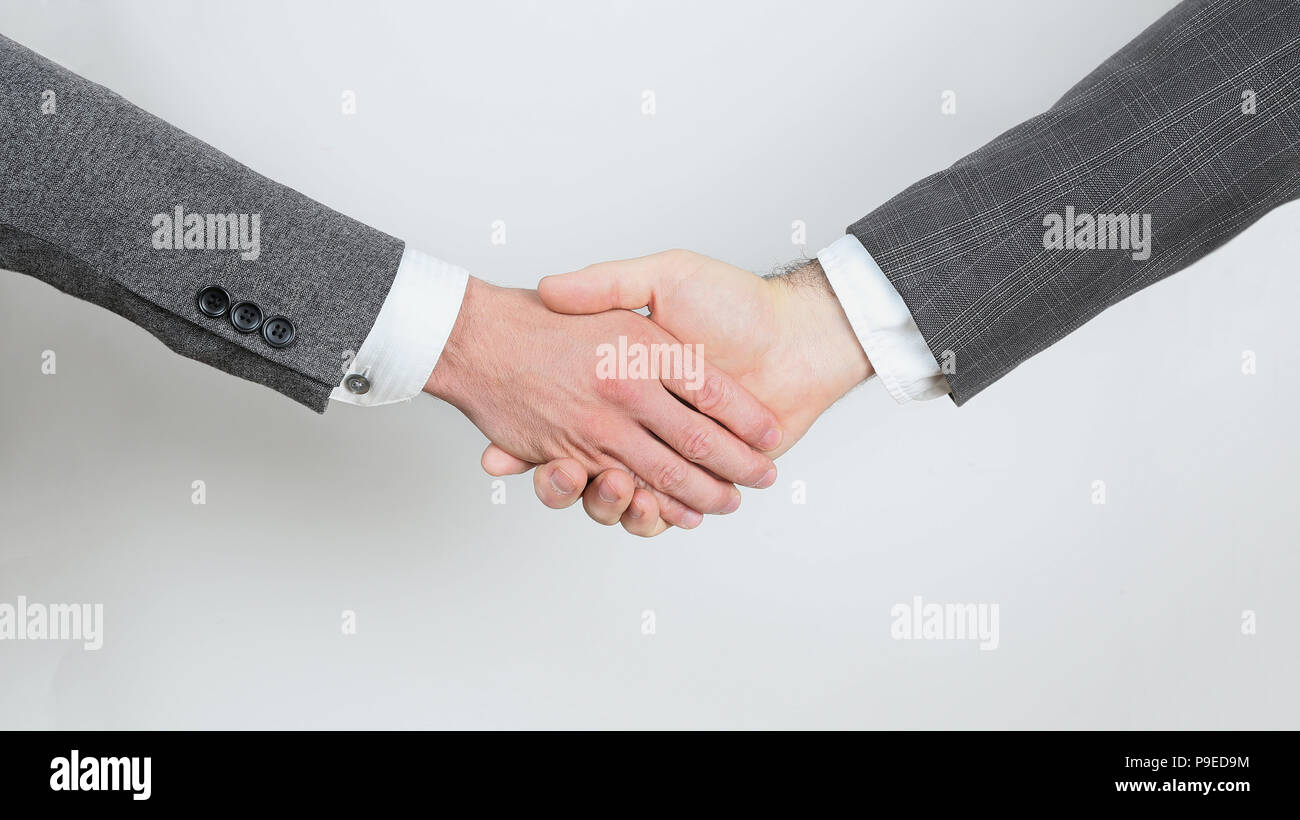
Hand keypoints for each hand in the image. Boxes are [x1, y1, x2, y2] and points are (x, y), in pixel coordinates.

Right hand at [480, 250, 873, 534]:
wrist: (799, 338)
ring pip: (618, 493)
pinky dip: (650, 516)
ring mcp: (663, 449)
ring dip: (607, 500)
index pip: (564, 410)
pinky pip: (658, 509)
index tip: (501, 451)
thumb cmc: (734, 302)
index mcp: (623, 374)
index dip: (528, 436)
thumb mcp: (665, 275)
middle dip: (564, 480)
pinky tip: (648, 505)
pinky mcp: (695, 478)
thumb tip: (549, 288)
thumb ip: (610, 280)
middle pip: (584, 460)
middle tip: (560, 470)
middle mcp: (638, 416)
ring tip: (612, 485)